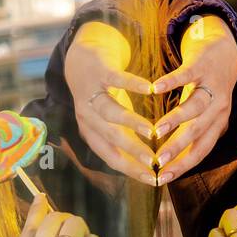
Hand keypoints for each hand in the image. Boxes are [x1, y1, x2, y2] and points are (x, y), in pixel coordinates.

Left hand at [64, 21, 155, 182]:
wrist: (82, 58)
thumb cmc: (104, 95)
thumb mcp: (110, 122)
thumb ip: (125, 139)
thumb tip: (148, 165)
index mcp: (91, 132)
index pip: (110, 157)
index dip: (131, 169)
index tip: (152, 178)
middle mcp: (87, 116)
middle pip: (111, 138)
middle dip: (133, 151)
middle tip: (154, 161)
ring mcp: (92, 93)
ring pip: (110, 112)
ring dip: (131, 123)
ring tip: (152, 131)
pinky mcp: (100, 71)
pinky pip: (116, 79)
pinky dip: (133, 84)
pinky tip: (150, 90)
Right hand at [151, 15, 236, 183]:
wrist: (223, 51)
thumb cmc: (206, 89)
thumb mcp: (205, 115)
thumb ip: (191, 136)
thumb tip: (171, 164)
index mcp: (217, 125)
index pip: (200, 151)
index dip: (182, 166)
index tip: (162, 178)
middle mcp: (218, 109)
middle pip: (197, 133)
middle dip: (177, 149)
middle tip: (158, 161)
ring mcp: (211, 87)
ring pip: (194, 108)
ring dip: (174, 121)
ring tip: (155, 131)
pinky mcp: (202, 66)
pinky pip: (186, 75)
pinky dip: (170, 82)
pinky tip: (155, 89)